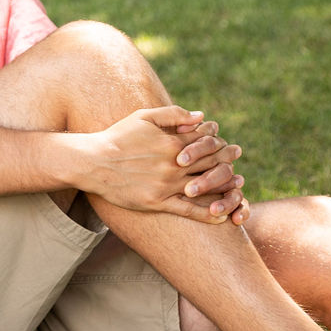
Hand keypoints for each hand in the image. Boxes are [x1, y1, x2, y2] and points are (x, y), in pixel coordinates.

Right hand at [82, 106, 245, 223]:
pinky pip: (189, 210)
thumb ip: (174, 114)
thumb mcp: (144, 117)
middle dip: (228, 161)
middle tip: (237, 162)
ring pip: (206, 187)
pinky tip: (222, 216)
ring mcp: (167, 185)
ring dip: (225, 187)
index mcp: (172, 143)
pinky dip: (208, 214)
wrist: (93, 162)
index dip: (221, 143)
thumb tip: (201, 117)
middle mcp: (173, 165)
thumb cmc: (118, 137)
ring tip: (236, 186)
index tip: (229, 146)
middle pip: (212, 164)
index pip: (207, 142)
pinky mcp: (158, 202)